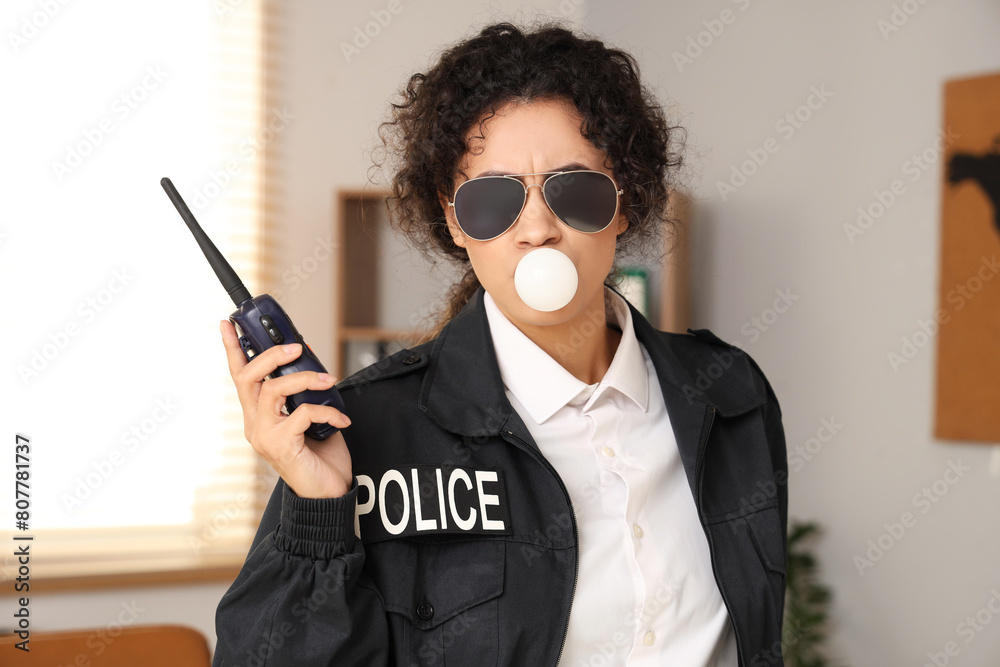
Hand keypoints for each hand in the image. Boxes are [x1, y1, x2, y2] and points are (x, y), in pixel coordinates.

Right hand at [221, 320, 352, 498]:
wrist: (327, 494)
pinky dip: (327, 411)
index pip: (239, 376)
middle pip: (248, 378)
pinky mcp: (281, 445)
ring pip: (273, 390)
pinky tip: (342, 420)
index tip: (227, 324)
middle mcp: (254, 424)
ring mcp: (264, 435)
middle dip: (271, 355)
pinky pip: (302, 413)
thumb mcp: (310, 416)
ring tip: (329, 380)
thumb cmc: (319, 455)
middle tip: (296, 347)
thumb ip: (303, 392)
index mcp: (257, 415)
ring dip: (305, 378)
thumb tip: (308, 359)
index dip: (232, 349)